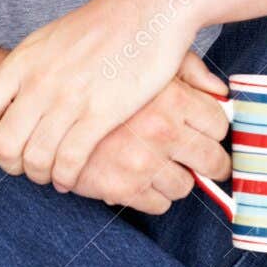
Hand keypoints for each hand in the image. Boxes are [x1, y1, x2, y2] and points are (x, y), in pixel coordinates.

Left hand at [0, 0, 219, 186]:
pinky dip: (65, 177)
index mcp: (23, 60)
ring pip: (35, 158)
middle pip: (4, 142)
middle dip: (9, 165)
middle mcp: (39, 81)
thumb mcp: (50, 39)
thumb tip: (11, 99)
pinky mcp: (101, 113)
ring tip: (48, 175)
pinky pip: (70, 161)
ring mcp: (68, 98)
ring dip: (38, 175)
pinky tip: (69, 179)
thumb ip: (28, 69)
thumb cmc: (102, 25)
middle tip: (22, 168)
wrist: (147, 9)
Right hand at [71, 74, 230, 214]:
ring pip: (185, 186)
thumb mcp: (148, 61)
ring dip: (176, 179)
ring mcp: (142, 162)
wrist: (46, 109)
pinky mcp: (122, 188)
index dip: (213, 129)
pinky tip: (139, 178)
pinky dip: (152, 196)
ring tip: (158, 165)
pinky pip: (159, 205)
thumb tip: (220, 91)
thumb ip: (190, 70)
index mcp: (172, 97)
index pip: (219, 124)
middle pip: (213, 161)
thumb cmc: (102, 83)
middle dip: (210, 163)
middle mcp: (162, 130)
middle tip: (202, 161)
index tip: (205, 133)